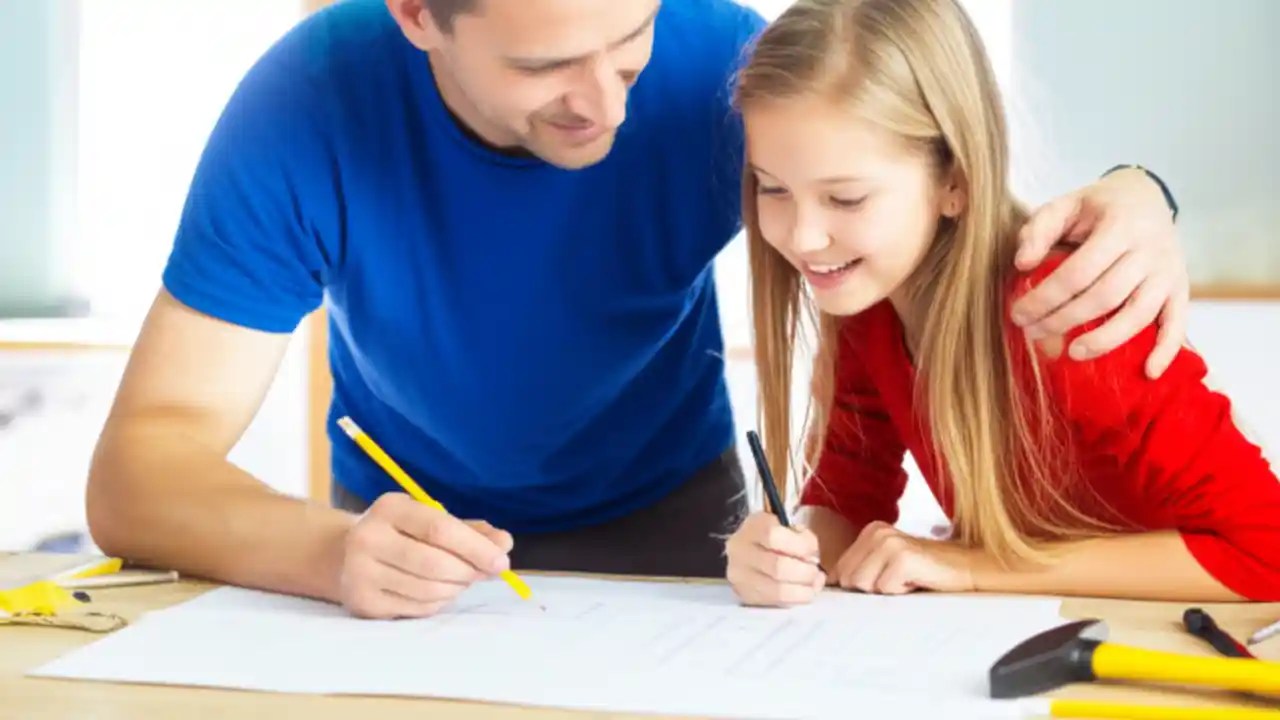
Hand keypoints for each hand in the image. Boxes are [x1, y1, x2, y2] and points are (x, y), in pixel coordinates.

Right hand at [336, 493, 513, 618]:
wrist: (343, 555)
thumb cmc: (401, 535)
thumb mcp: (430, 520)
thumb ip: (470, 531)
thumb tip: (504, 544)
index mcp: (389, 508)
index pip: (440, 528)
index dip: (476, 547)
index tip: (502, 562)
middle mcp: (368, 538)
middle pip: (435, 564)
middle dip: (468, 572)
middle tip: (482, 574)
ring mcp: (360, 573)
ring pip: (428, 590)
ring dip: (455, 589)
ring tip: (459, 580)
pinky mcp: (362, 602)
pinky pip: (416, 608)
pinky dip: (438, 603)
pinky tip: (437, 592)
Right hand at [726, 512, 825, 606]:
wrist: (749, 552)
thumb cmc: (775, 538)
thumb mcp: (787, 526)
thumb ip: (801, 537)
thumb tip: (812, 559)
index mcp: (753, 526)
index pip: (774, 536)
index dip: (800, 546)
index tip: (813, 552)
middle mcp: (740, 550)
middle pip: (777, 567)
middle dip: (805, 572)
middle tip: (814, 571)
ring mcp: (740, 576)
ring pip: (778, 590)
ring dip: (803, 589)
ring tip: (813, 582)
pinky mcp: (746, 596)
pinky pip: (777, 603)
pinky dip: (797, 599)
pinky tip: (804, 591)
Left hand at [833, 522, 974, 594]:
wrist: (967, 567)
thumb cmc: (927, 571)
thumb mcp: (888, 564)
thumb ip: (861, 569)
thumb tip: (827, 585)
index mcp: (870, 532)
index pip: (839, 570)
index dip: (858, 586)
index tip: (882, 582)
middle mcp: (877, 532)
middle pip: (849, 580)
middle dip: (871, 589)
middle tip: (898, 580)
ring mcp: (890, 543)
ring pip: (863, 585)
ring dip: (886, 591)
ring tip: (906, 580)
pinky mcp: (903, 558)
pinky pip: (885, 589)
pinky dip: (901, 592)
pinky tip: (916, 581)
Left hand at [1011, 168, 1187, 377]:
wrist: (1146, 197)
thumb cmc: (1096, 207)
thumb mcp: (1065, 205)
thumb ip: (1039, 229)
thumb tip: (1022, 264)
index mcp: (1120, 225)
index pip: (1079, 271)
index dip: (1046, 297)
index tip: (1018, 314)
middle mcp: (1150, 250)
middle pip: (1105, 296)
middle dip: (1064, 320)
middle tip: (1032, 334)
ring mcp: (1169, 271)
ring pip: (1139, 314)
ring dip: (1105, 339)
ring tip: (1073, 353)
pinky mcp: (1181, 287)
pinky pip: (1178, 322)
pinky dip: (1167, 350)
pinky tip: (1148, 372)